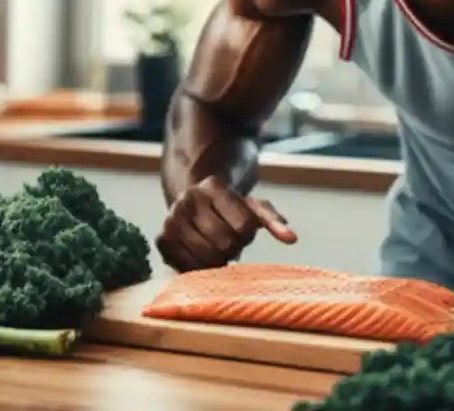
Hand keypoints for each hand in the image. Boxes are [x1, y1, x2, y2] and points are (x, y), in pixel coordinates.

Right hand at [155, 176, 296, 271]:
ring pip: (208, 258)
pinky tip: (202, 255)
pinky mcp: (161, 240)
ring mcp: (171, 219)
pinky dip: (200, 268)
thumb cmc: (228, 207)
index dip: (248, 233)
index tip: (241, 228)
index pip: (245, 226)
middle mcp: (189, 200)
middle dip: (233, 247)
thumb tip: (291, 239)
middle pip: (226, 244)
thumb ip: (272, 220)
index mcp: (213, 186)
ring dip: (218, 259)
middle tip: (228, 240)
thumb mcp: (251, 206)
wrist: (193, 199)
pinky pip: (188, 268)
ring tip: (216, 247)